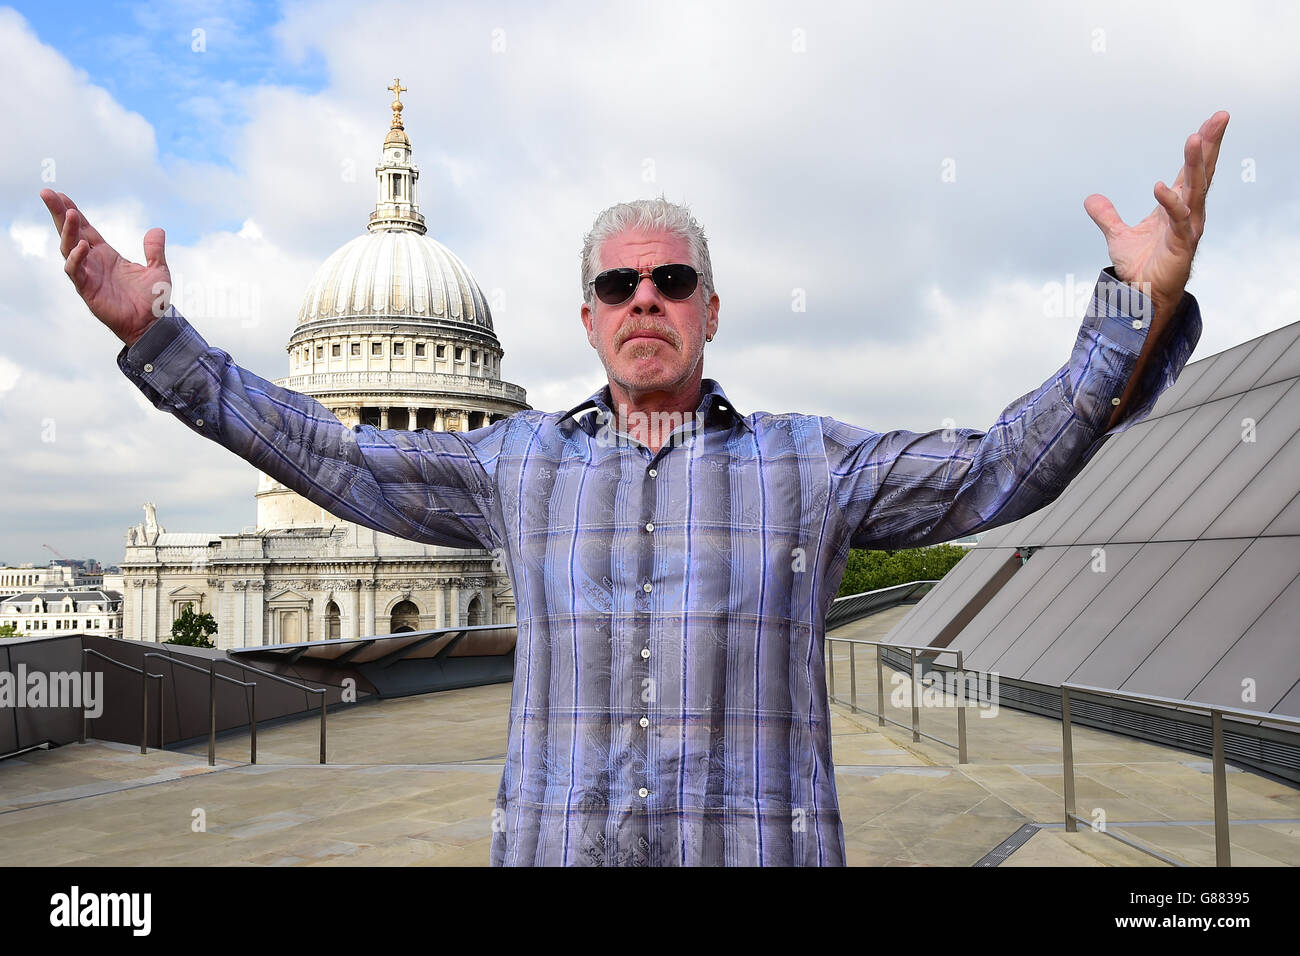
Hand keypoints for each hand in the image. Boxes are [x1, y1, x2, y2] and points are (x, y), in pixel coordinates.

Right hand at [39, 188, 170, 347]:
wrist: (153, 325)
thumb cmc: (153, 301)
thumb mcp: (158, 270)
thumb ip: (155, 250)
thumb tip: (157, 230)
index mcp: (106, 255)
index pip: (84, 229)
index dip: (73, 212)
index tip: (61, 195)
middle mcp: (94, 262)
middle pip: (70, 233)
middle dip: (59, 213)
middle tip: (47, 193)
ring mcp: (88, 275)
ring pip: (68, 248)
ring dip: (67, 231)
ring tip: (69, 213)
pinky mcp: (87, 290)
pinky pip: (75, 271)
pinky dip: (76, 258)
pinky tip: (81, 246)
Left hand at [1084, 110, 1228, 320]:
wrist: (1143, 295)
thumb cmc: (1141, 267)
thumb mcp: (1118, 236)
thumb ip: (1107, 216)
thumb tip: (1090, 198)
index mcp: (1176, 206)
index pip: (1191, 171)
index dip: (1201, 148)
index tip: (1210, 123)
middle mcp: (1187, 212)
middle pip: (1201, 172)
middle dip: (1210, 145)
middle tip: (1219, 117)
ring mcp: (1187, 227)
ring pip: (1195, 189)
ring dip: (1196, 163)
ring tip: (1195, 138)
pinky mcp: (1182, 243)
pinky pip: (1178, 218)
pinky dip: (1170, 202)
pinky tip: (1161, 187)